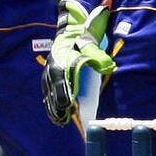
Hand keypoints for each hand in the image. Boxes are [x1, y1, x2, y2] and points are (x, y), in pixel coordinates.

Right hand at [41, 0, 115, 126]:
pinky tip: (58, 118)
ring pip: (48, 96)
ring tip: (62, 121)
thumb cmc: (81, 42)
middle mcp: (51, 70)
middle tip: (66, 118)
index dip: (62, 94)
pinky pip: (48, 96)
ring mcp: (47, 76)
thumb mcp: (90, 46)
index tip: (67, 105)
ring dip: (54, 110)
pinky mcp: (47, 81)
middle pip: (52, 92)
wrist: (68, 34)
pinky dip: (52, 107)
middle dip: (58, 107)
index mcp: (60, 62)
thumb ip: (98, 56)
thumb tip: (108, 66)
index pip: (59, 80)